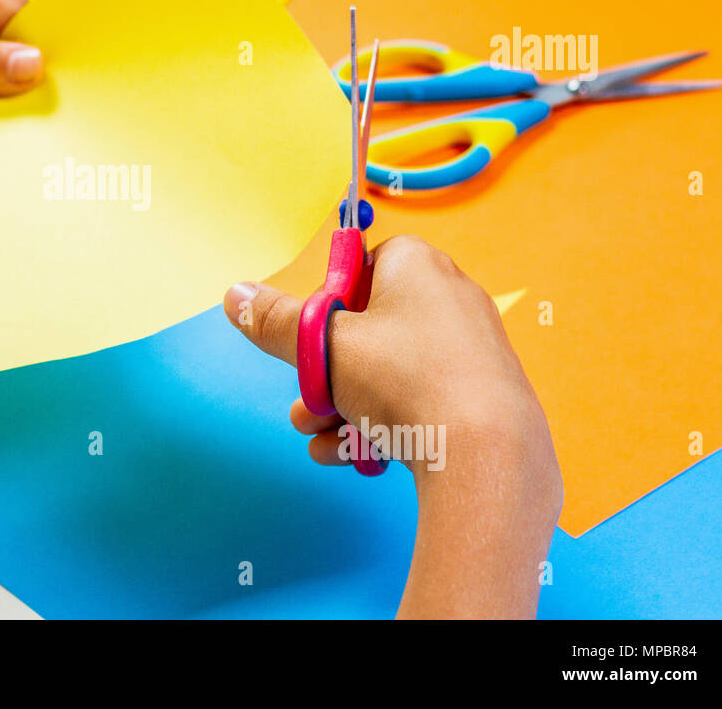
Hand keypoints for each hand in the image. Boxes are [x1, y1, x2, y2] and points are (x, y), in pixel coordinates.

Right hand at [223, 235, 562, 617]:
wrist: (486, 456)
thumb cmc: (408, 381)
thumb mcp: (324, 346)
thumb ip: (275, 321)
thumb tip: (235, 295)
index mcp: (417, 266)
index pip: (359, 264)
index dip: (326, 302)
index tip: (308, 337)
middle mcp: (448, 299)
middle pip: (365, 327)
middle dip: (323, 372)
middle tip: (309, 402)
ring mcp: (467, 352)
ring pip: (384, 373)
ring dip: (341, 407)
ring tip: (324, 436)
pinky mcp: (476, 398)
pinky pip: (415, 402)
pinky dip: (380, 426)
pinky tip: (355, 454)